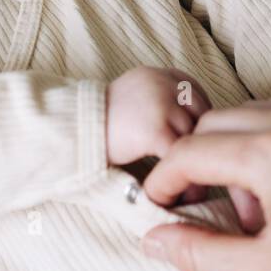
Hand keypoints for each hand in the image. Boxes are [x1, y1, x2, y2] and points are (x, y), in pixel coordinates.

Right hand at [106, 66, 211, 203]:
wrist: (70, 130)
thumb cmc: (100, 123)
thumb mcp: (135, 97)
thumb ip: (163, 103)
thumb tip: (195, 132)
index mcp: (161, 74)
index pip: (197, 94)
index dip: (199, 123)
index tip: (194, 147)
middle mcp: (164, 83)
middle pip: (201, 115)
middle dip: (199, 146)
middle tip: (198, 175)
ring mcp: (161, 103)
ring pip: (192, 140)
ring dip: (193, 167)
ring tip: (190, 192)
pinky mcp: (155, 128)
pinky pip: (178, 157)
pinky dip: (177, 179)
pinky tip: (172, 196)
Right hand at [139, 99, 270, 270]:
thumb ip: (204, 251)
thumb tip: (154, 239)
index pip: (190, 151)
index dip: (164, 180)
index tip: (160, 203)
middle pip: (217, 121)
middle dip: (201, 162)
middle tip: (213, 209)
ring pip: (256, 111)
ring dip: (239, 148)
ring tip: (262, 204)